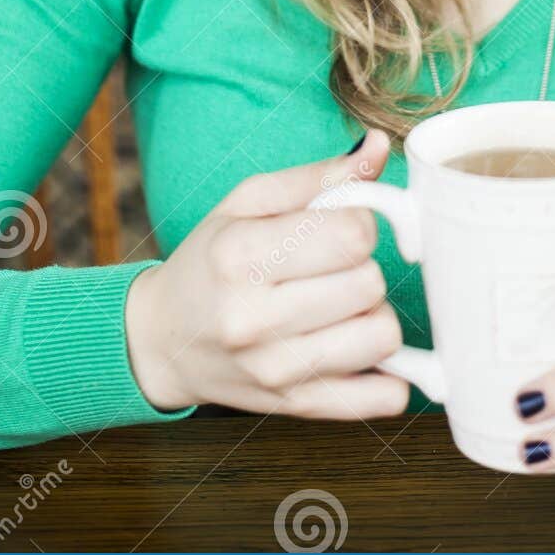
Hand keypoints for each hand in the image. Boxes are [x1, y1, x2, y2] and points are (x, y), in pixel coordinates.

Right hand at [124, 129, 409, 421]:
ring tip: (343, 306)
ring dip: (374, 316)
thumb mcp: (249, 202)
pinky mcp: (296, 408)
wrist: (163, 341)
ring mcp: (276, 371)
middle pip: (370, 283)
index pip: (352, 234)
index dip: (361, 222)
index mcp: (241, 255)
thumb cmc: (211, 260)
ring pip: (382, 336)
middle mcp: (253, 318)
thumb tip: (380, 146)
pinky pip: (381, 399)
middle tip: (335, 268)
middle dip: (364, 267)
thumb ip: (319, 176)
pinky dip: (391, 375)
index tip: (342, 226)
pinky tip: (364, 351)